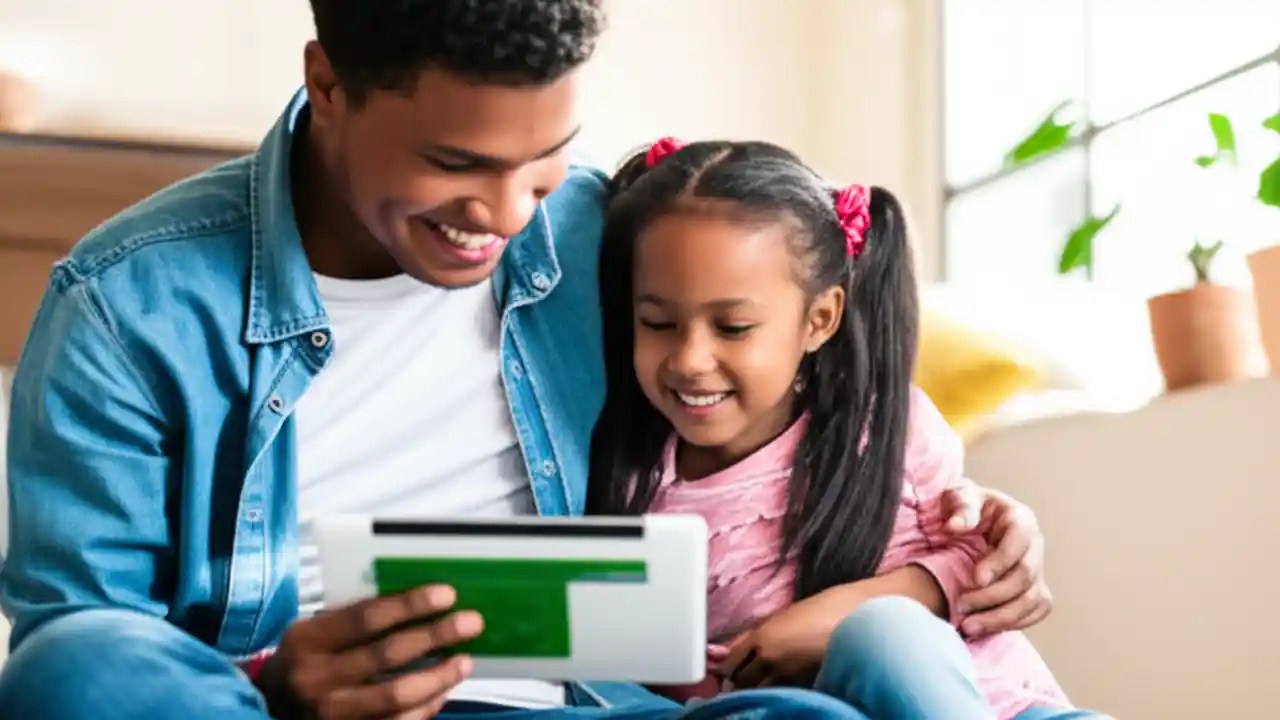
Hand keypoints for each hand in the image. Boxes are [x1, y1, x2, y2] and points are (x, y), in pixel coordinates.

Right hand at [256, 585, 481, 719]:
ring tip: (464, 661)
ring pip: (397, 695)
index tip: (446, 595)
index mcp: (307, 641)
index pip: (366, 618)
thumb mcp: (313, 633)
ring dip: (438, 676)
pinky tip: (442, 691)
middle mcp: (316, 679)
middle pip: (387, 654)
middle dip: (435, 635)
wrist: (268, 710)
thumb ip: (354, 619)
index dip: (410, 605)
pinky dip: (425, 707)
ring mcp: (331, 714)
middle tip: (470, 623)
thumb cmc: (302, 662)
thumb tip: (417, 604)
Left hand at [721, 586, 858, 688]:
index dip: (729, 669)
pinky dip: (781, 692)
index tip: (731, 671)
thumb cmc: (822, 609)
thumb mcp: (783, 617)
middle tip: (746, 679)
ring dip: (760, 689)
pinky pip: (785, 692)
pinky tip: (785, 685)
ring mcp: (789, 674)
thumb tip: (729, 652)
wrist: (858, 614)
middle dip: (742, 682)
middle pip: (742, 682)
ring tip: (765, 683)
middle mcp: (770, 657)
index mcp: (762, 636)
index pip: (731, 664)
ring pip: (762, 691)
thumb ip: (754, 636)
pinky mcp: (807, 684)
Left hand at [940, 486, 1051, 636]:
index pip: (1019, 542)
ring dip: (1001, 617)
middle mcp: (1035, 546)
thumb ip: (960, 506)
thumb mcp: (958, 495)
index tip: (975, 579)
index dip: (999, 562)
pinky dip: (1013, 623)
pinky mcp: (1034, 589)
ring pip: (1032, 600)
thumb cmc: (964, 507)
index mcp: (1020, 519)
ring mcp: (1038, 570)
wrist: (968, 524)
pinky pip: (1035, 611)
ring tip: (969, 626)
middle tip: (962, 605)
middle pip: (1025, 576)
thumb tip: (957, 525)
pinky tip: (985, 628)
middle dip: (993, 595)